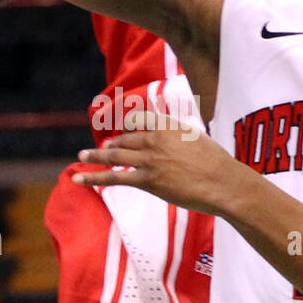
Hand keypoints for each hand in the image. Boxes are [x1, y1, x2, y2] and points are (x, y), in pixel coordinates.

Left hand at [73, 107, 242, 215]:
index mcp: (168, 125)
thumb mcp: (197, 139)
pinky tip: (79, 178)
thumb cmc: (217, 164)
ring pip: (115, 156)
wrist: (223, 183)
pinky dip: (93, 178)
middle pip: (125, 139)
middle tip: (102, 149)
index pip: (139, 119)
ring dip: (95, 156)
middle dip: (111, 145)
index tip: (121, 129)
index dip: (127, 126)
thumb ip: (181, 136)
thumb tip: (178, 140)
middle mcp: (155, 138)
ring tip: (82, 157)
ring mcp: (149, 159)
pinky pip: (115, 177)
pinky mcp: (147, 180)